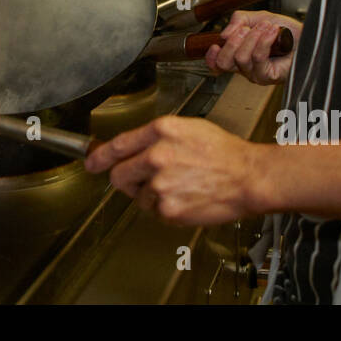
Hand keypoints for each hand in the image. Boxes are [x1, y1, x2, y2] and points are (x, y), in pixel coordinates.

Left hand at [84, 115, 258, 225]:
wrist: (249, 177)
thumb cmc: (225, 153)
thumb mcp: (189, 129)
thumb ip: (158, 137)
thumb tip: (135, 148)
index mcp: (162, 131)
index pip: (118, 144)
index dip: (100, 156)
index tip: (91, 162)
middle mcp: (157, 155)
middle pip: (119, 175)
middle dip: (126, 180)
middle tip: (141, 181)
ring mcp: (161, 183)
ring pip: (139, 196)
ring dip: (152, 195)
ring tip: (179, 186)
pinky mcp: (168, 208)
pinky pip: (155, 211)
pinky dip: (166, 208)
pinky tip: (185, 197)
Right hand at [205, 10, 301, 84]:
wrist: (307, 36)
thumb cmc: (286, 31)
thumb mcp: (257, 17)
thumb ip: (238, 20)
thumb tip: (224, 34)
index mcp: (239, 54)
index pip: (217, 63)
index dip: (211, 56)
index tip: (215, 45)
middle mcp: (245, 67)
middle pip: (224, 62)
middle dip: (233, 41)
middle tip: (245, 28)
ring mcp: (256, 74)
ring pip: (241, 58)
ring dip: (253, 36)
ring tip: (267, 26)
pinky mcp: (268, 76)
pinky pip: (258, 58)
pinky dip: (263, 41)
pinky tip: (272, 32)